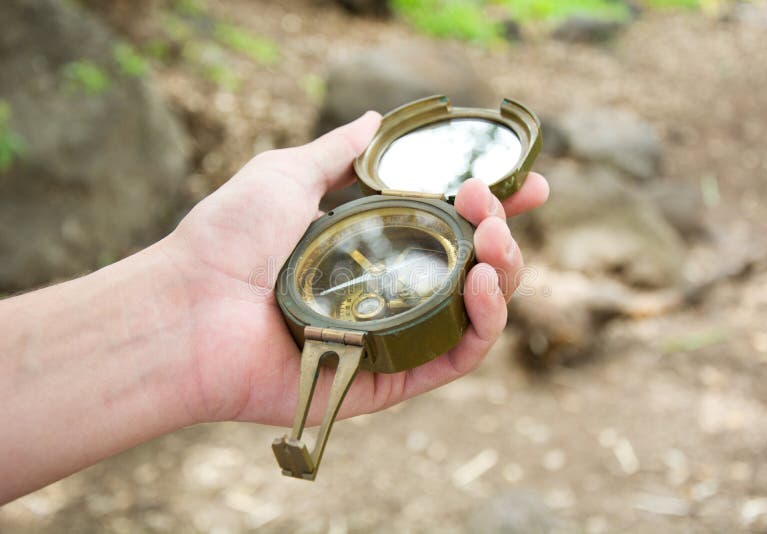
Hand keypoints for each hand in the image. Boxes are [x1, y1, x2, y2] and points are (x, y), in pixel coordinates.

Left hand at [161, 111, 548, 425]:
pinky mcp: (394, 378)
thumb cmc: (228, 238)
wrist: (188, 309)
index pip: (451, 226)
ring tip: (494, 241)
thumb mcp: (288, 172)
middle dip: (500, 232)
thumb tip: (376, 118)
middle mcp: (391, 290)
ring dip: (503, 272)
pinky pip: (459, 356)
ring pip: (478, 313)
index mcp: (372, 245)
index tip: (526, 183)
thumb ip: (340, 149)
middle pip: (474, 268)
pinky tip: (483, 281)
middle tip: (492, 204)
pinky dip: (485, 322)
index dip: (494, 206)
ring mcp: (395, 334)